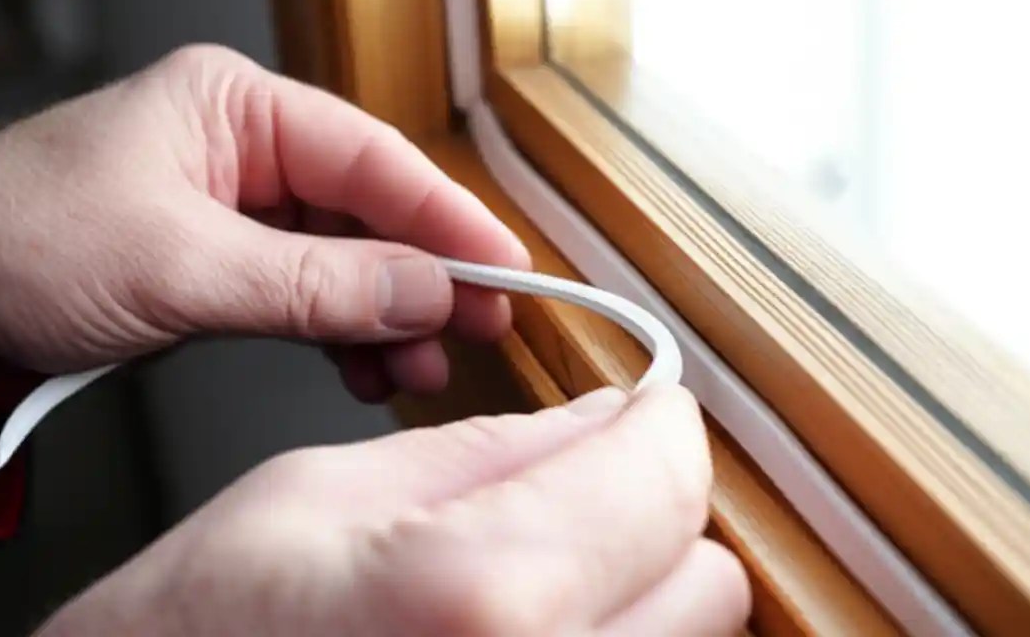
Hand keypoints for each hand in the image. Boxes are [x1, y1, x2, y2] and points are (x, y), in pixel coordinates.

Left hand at [0, 44, 527, 398]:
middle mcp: (242, 149)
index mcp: (234, 108)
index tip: (503, 268)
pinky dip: (341, 334)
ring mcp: (234, 209)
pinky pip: (308, 293)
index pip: (373, 159)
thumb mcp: (180, 268)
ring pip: (345, 258)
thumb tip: (423, 291)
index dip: (447, 218)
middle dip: (423, 276)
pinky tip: (367, 368)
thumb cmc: (11, 243)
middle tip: (479, 326)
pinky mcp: (221, 262)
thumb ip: (315, 285)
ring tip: (421, 365)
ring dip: (386, 315)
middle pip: (369, 210)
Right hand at [37, 385, 749, 635]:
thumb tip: (602, 423)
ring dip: (642, 591)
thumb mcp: (322, 495)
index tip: (636, 414)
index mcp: (481, 593)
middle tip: (578, 501)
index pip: (665, 476)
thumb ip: (490, 451)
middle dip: (651, 516)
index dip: (654, 424)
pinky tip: (536, 625)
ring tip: (542, 576)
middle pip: (706, 574)